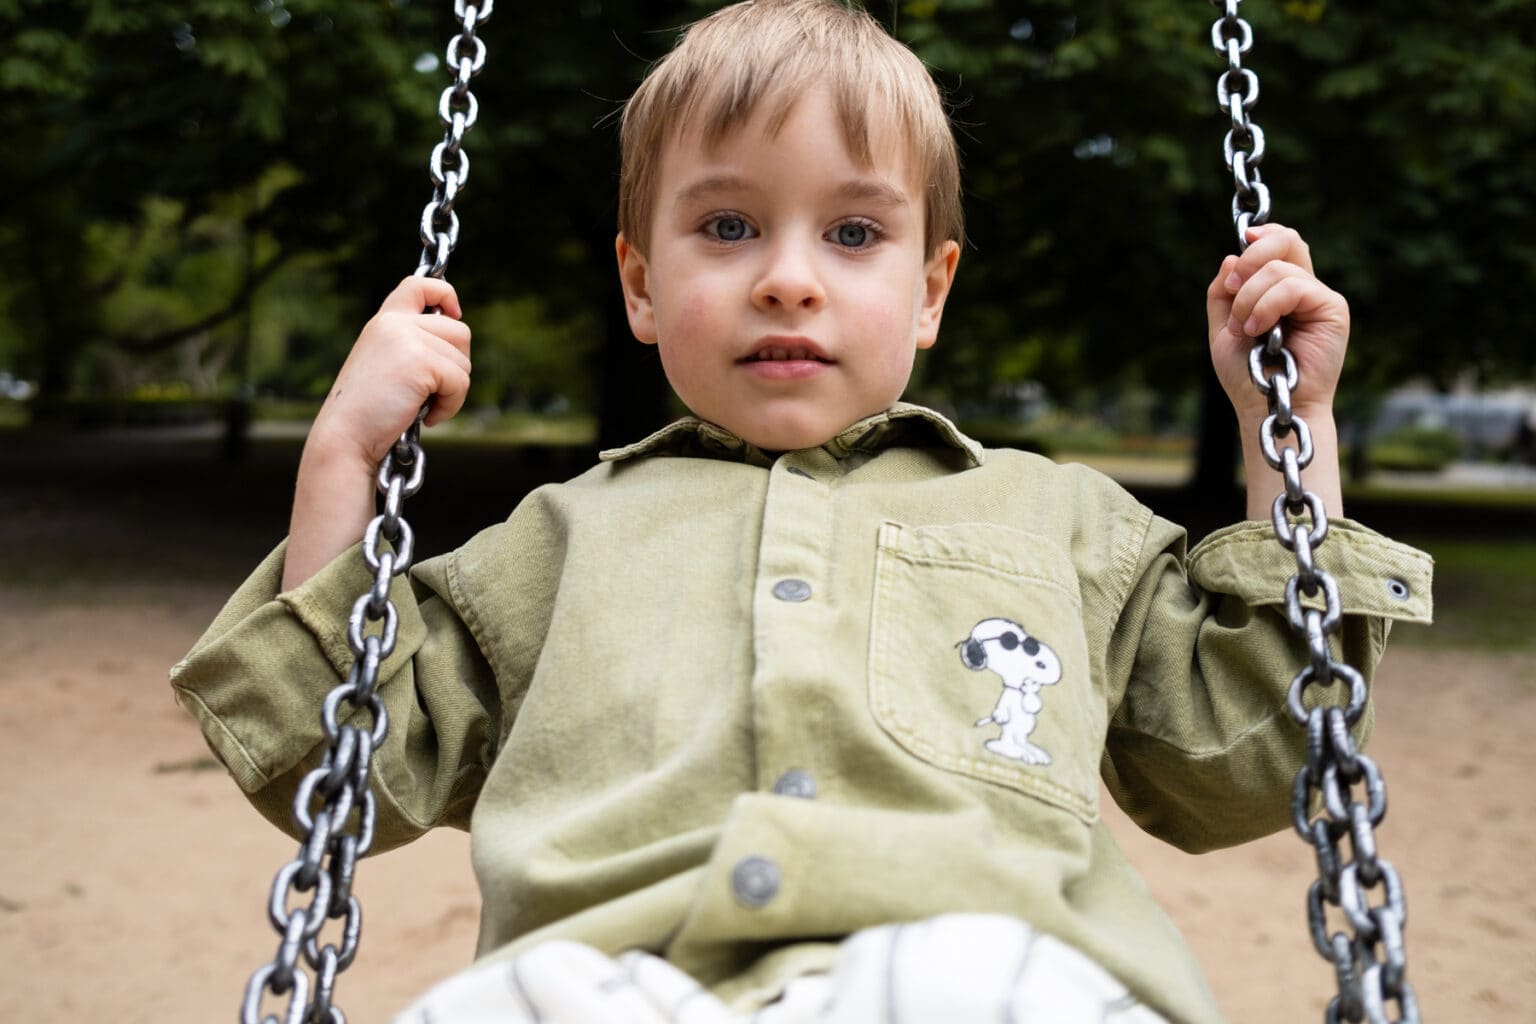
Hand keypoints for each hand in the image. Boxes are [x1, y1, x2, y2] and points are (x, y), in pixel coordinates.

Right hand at [312, 276, 472, 468]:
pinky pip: (460, 382)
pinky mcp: (420, 362)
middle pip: (460, 332)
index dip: (446, 294)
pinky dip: (450, 406)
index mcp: (384, 321)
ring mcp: (407, 339)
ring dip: (453, 391)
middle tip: (432, 392)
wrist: (345, 437)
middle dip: (456, 366)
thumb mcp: (386, 365)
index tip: (455, 315)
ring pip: (463, 361)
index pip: (420, 284)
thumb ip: (412, 345)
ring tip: (423, 406)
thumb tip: (455, 336)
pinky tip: (427, 417)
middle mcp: (394, 323)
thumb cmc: (367, 412)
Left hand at [1206, 224, 1348, 422]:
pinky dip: (1266, 305)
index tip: (1244, 241)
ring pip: (1279, 269)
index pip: (1280, 244)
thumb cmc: (1247, 375)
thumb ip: (1223, 293)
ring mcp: (1319, 298)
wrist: (1266, 405)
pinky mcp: (1332, 309)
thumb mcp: (1222, 328)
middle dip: (1252, 258)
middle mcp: (1303, 289)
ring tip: (1244, 331)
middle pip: (1287, 241)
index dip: (1262, 237)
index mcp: (1280, 290)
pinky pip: (1293, 287)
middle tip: (1232, 288)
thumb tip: (1232, 256)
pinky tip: (1258, 330)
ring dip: (1248, 298)